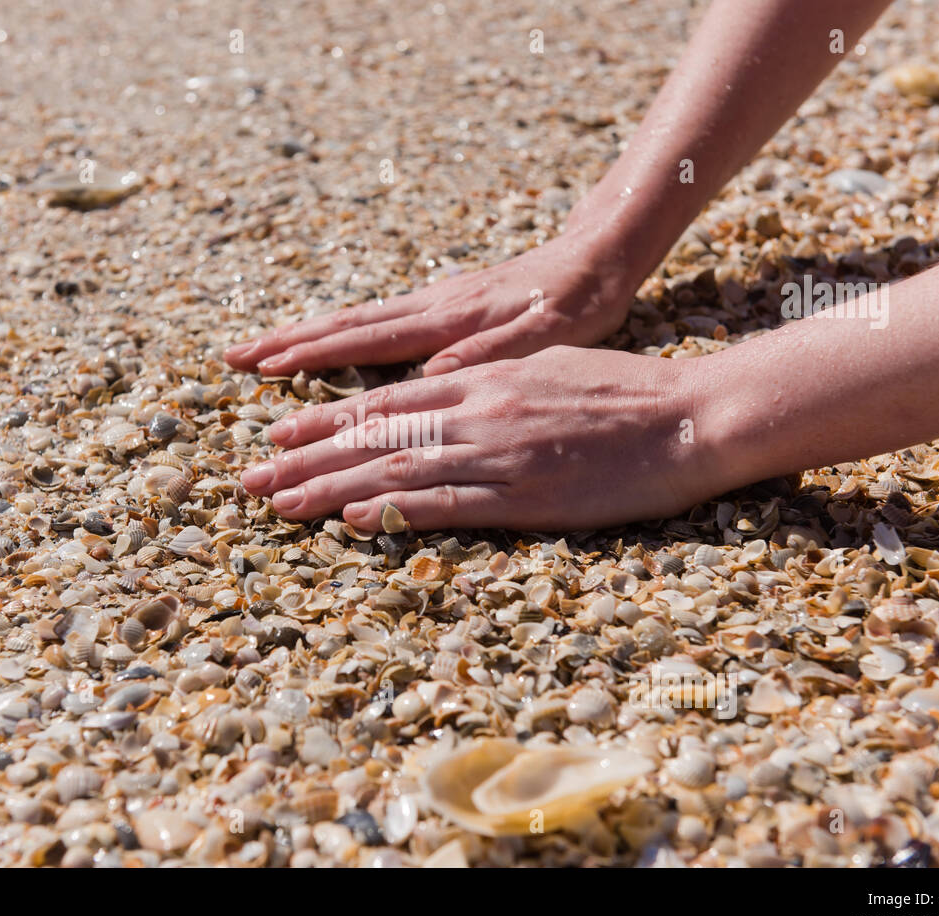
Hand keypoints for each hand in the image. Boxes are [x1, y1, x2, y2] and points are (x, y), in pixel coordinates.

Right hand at [224, 228, 640, 377]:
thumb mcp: (547, 336)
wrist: (597, 257)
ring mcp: (432, 302)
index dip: (313, 356)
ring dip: (303, 337)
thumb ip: (492, 354)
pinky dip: (338, 333)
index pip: (365, 339)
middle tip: (233, 359)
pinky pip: (375, 321)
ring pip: (354, 320)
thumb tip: (434, 378)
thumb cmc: (578, 303)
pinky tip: (323, 344)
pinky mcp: (442, 304)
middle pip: (344, 326)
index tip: (265, 369)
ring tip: (260, 352)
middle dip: (286, 344)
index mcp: (448, 321)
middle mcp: (429, 307)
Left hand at [239, 345, 741, 530]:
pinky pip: (448, 504)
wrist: (690, 416)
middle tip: (248, 478)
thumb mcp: (544, 369)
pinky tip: (352, 524)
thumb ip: (487, 382)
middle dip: (304, 456)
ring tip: (276, 503)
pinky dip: (394, 514)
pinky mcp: (527, 495)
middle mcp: (477, 411)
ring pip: (396, 471)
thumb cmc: (624, 392)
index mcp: (481, 380)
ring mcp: (499, 453)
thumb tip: (443, 387)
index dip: (325, 418)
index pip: (385, 400)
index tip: (278, 431)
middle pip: (373, 436)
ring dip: (329, 488)